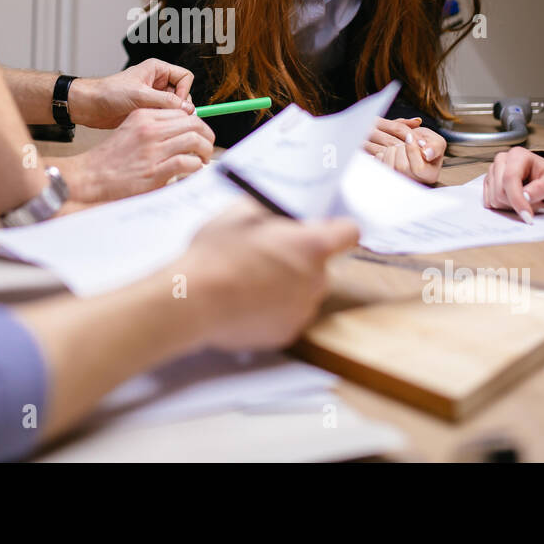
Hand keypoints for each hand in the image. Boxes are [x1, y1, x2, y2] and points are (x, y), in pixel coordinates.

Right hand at [60, 107, 214, 201]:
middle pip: (193, 123)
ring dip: (205, 151)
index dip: (197, 123)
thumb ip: (154, 127)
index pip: (182, 113)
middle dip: (207, 135)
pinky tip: (194, 170)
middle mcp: (150, 130)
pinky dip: (196, 166)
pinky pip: (187, 163)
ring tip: (203, 159)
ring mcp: (153, 150)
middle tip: (208, 146)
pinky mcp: (155, 171)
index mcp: (144, 116)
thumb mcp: (131, 130)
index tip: (200, 133)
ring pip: (194, 140)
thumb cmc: (110, 158)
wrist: (91, 176)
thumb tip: (180, 131)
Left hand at [67, 59, 195, 127]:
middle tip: (168, 116)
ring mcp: (153, 96)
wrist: (90, 106)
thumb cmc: (109, 93)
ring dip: (168, 115)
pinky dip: (161, 122)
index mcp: (157, 69)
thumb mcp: (140, 95)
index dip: (184, 92)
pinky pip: (163, 116)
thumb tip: (188, 108)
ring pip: (174, 107)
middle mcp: (158, 82)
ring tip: (155, 120)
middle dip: (177, 106)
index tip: (177, 105)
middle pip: (182, 94)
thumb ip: (166, 101)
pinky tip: (150, 124)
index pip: (185, 77)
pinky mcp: (148, 109)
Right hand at [179, 201, 358, 350]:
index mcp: (312, 245)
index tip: (318, 229)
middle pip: (321, 264)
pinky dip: (273, 310)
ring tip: (249, 281)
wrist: (194, 301)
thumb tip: (278, 211)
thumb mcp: (240, 213)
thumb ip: (270, 209)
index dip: (335, 228)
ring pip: (303, 292)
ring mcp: (303, 310)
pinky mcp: (287, 334)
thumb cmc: (216, 254)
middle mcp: (317, 280)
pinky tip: (246, 303)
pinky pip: (287, 315)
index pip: (349, 232)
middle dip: (301, 258)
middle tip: (267, 254)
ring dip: (286, 285)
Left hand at [363, 116, 444, 184]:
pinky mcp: (387, 173)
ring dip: (392, 149)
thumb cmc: (426, 144)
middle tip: (406, 143)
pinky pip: (379, 162)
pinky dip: (383, 151)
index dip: (413, 151)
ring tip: (400, 146)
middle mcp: (414, 181)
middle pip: (401, 167)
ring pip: (389, 164)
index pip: (418, 168)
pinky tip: (392, 150)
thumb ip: (435, 147)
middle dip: (402, 148)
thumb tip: (427, 154)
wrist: (414, 142)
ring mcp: (399, 178)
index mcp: (429, 175)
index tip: (411, 137)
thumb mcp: (437, 142)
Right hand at [482, 148, 543, 222]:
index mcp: (517, 155)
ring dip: (512, 207)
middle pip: (499, 190)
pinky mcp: (490, 182)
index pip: (509, 178)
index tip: (527, 216)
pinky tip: (518, 202)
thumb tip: (525, 197)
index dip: (517, 199)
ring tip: (530, 202)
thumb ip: (541, 188)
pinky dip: (504, 207)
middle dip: (517, 204)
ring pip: (494, 198)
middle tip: (538, 206)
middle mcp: (501, 160)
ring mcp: (493, 171)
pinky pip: (490, 201)